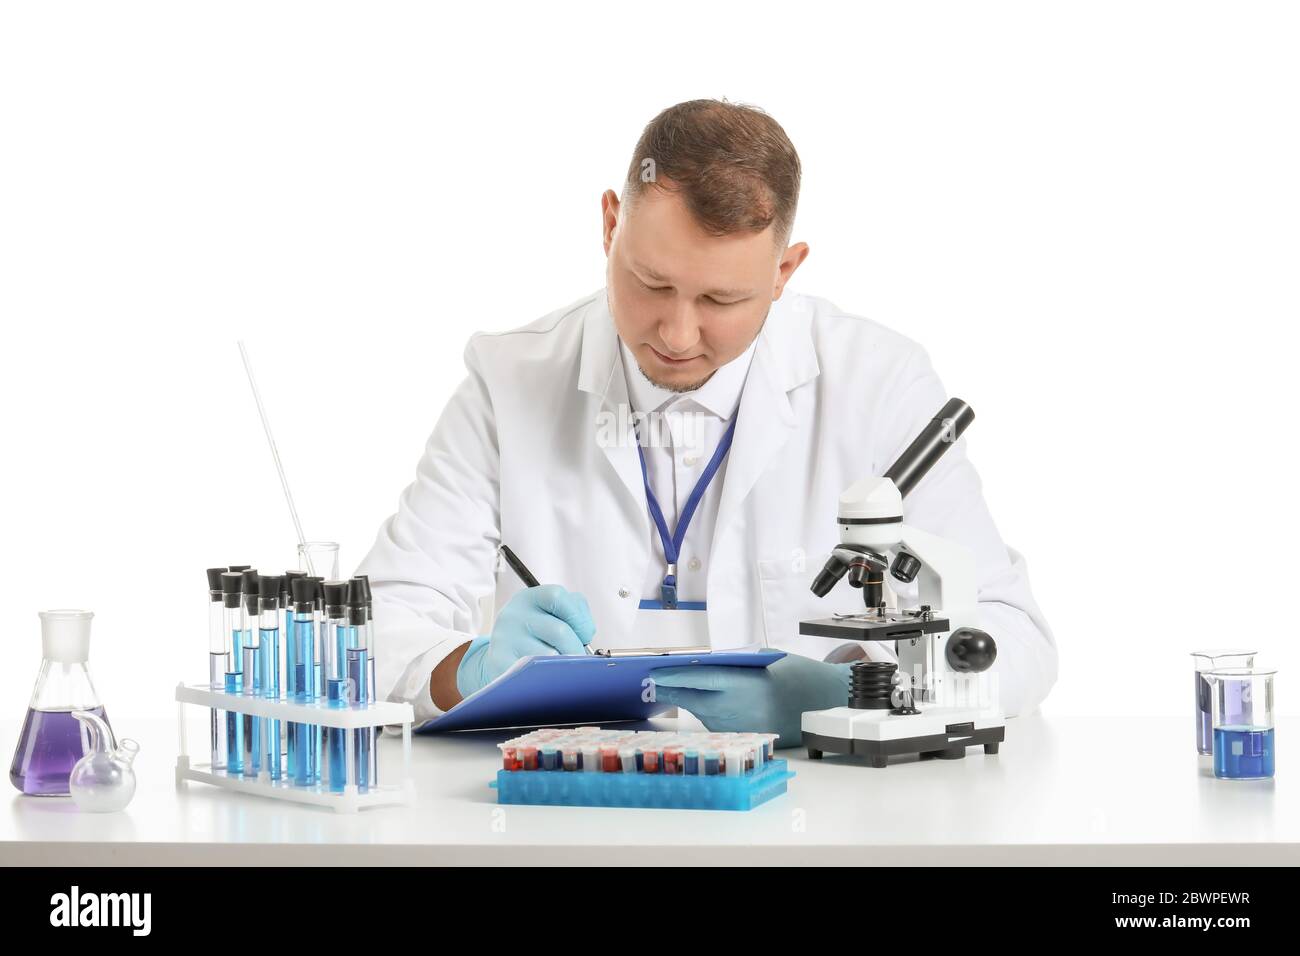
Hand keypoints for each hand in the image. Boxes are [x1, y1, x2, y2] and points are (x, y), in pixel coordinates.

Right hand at [456, 585, 595, 696]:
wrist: (501, 656)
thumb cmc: (535, 634)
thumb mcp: (550, 614)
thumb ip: (575, 615)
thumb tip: (587, 639)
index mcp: (528, 598)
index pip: (557, 596)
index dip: (578, 616)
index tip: (584, 634)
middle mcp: (513, 615)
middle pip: (559, 631)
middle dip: (576, 648)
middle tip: (577, 659)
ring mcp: (504, 639)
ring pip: (549, 656)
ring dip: (562, 665)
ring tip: (560, 667)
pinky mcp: (500, 664)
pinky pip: (535, 674)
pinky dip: (548, 677)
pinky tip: (547, 677)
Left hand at [651, 654, 850, 747]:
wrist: (827, 704)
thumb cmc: (799, 675)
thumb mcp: (764, 660)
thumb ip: (733, 663)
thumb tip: (702, 666)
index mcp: (745, 685)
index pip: (699, 679)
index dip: (674, 675)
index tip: (655, 672)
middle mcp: (740, 709)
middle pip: (694, 700)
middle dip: (672, 691)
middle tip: (654, 682)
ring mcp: (742, 727)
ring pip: (703, 714)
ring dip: (690, 701)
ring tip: (673, 689)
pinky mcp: (746, 737)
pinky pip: (719, 724)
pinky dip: (708, 713)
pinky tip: (701, 703)